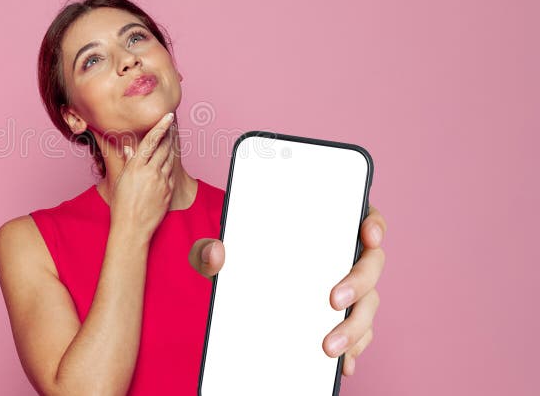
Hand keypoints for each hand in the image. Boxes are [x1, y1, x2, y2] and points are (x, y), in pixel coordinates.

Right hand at [110, 112, 176, 242]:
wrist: (132, 228)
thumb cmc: (121, 205)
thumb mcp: (121, 180)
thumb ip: (129, 163)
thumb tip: (130, 149)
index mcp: (136, 167)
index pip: (151, 141)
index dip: (161, 126)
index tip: (169, 116)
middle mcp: (151, 172)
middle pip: (164, 147)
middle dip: (169, 134)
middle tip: (172, 124)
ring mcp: (162, 182)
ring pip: (170, 159)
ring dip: (171, 147)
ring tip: (172, 138)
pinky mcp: (168, 192)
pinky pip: (171, 174)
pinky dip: (170, 165)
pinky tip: (169, 161)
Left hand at [188, 204, 386, 376]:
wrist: (240, 294)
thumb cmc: (239, 261)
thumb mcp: (219, 254)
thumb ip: (208, 251)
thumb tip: (214, 253)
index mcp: (323, 229)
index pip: (362, 216)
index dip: (372, 223)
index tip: (368, 235)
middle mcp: (344, 257)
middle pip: (372, 264)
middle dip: (359, 283)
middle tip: (334, 301)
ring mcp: (349, 290)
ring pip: (368, 305)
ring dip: (355, 327)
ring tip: (328, 348)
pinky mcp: (344, 319)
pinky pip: (360, 335)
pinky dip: (354, 350)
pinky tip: (341, 364)